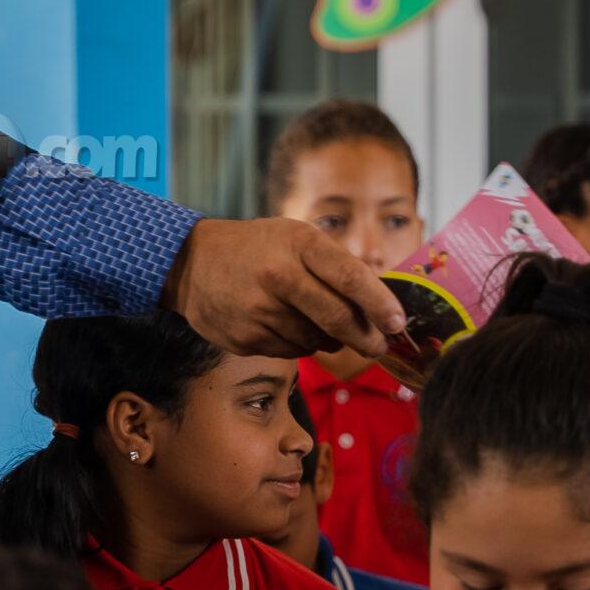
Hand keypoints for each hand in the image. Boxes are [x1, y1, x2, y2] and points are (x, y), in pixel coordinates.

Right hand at [162, 218, 405, 360]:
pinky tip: (287, 325)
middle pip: (337, 318)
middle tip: (380, 345)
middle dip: (367, 337)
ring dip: (329, 339)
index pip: (349, 277)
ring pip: (316, 340)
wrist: (190, 264)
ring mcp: (258, 311)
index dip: (379, 303)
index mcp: (297, 244)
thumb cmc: (257, 248)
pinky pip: (291, 351)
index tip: (398, 322)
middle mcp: (278, 276)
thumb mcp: (295, 238)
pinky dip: (300, 344)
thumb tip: (380, 305)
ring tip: (318, 322)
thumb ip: (335, 266)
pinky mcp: (245, 338)